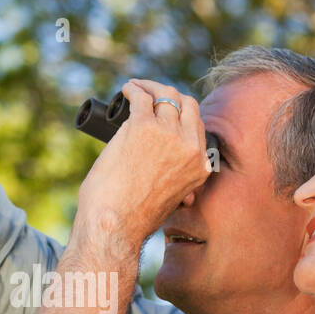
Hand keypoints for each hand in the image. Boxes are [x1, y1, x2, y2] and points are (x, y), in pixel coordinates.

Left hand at [71, 79, 211, 253]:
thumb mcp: (171, 202)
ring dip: (149, 88)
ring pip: (165, 95)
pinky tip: (127, 89)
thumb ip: (180, 189)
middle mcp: (189, 147)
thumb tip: (183, 191)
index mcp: (199, 166)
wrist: (115, 225)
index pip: (197, 125)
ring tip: (135, 89)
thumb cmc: (134, 218)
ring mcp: (167, 134)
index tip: (165, 112)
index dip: (180, 114)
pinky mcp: (142, 126)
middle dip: (169, 95)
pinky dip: (133, 89)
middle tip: (151, 96)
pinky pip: (141, 96)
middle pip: (186, 104)